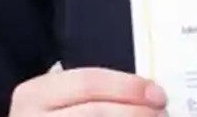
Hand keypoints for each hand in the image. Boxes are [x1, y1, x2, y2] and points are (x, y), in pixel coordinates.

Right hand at [10, 67, 169, 115]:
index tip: (157, 94)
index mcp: (35, 94)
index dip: (127, 87)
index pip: (88, 82)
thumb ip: (96, 93)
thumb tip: (147, 94)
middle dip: (134, 112)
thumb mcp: (63, 100)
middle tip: (161, 113)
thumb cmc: (56, 116)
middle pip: (95, 111)